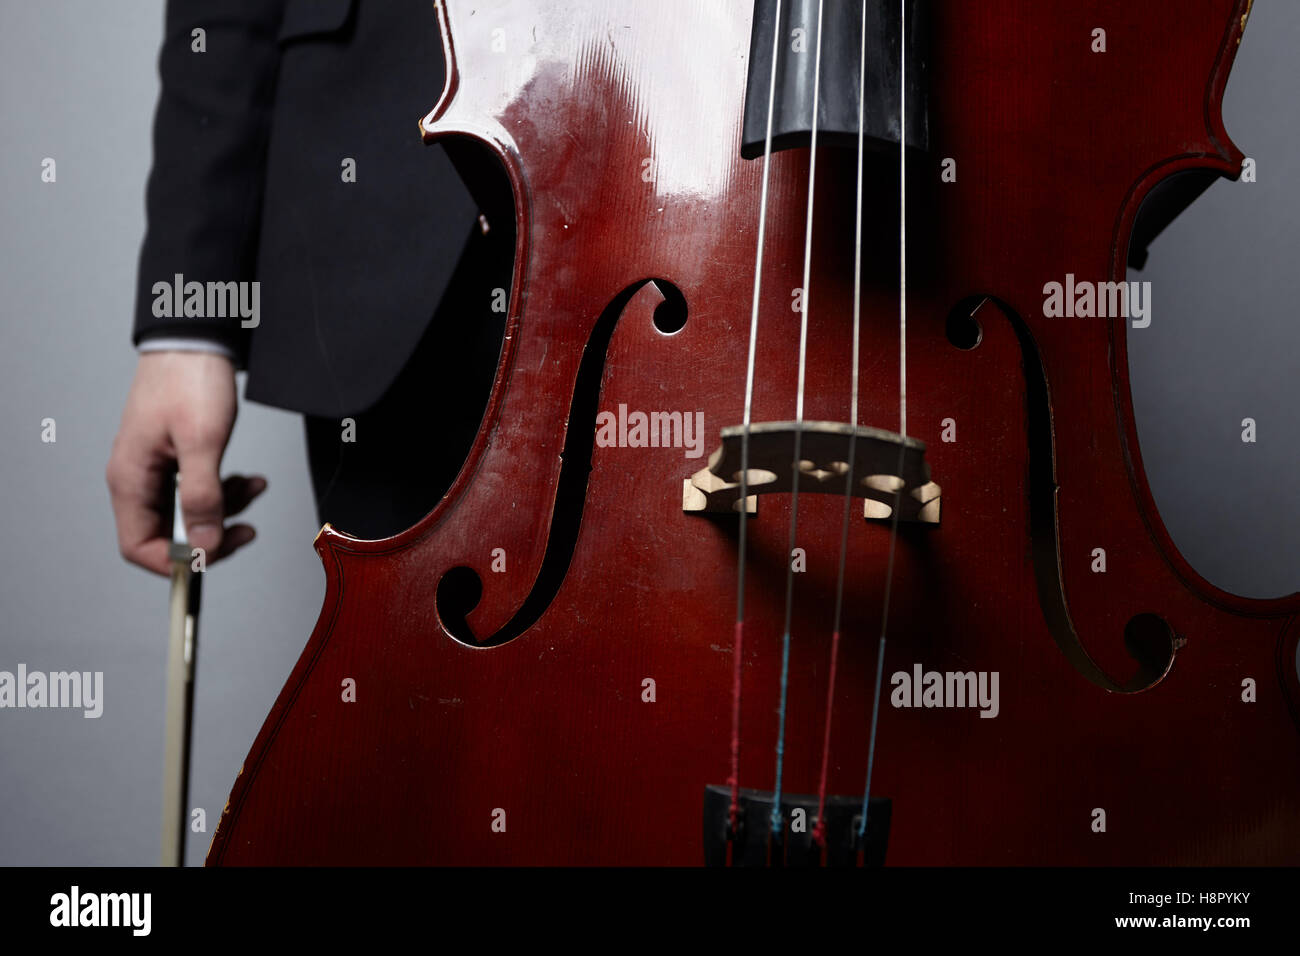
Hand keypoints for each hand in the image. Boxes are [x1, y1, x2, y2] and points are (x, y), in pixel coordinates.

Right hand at [106, 352, 266, 574]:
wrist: (195, 337)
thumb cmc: (190, 379)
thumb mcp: (203, 441)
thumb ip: (202, 496)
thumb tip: (203, 543)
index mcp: (130, 478)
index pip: (138, 545)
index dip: (176, 560)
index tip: (215, 553)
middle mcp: (137, 477)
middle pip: (167, 533)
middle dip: (211, 533)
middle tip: (247, 529)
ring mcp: (155, 468)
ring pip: (188, 512)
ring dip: (225, 509)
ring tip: (256, 489)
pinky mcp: (175, 457)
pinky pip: (197, 489)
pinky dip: (225, 489)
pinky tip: (250, 480)